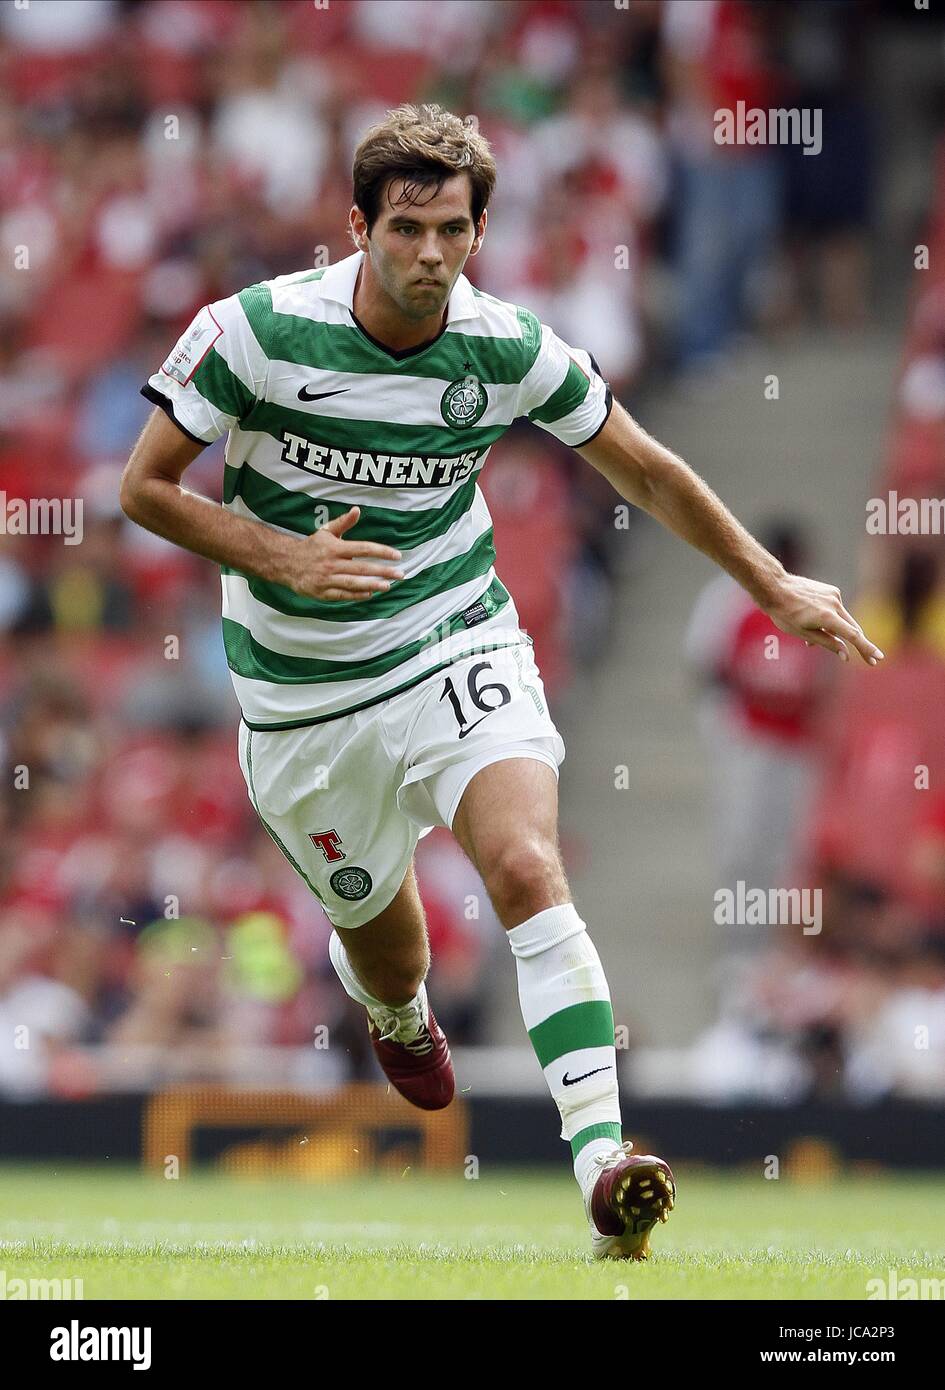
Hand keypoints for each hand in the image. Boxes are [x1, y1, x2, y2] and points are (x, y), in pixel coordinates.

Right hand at [280, 506, 404, 600]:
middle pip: (362, 568)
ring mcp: (327, 579)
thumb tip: (357, 510)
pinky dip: (357, 595)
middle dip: (382, 571)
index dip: (381, 552)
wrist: (286, 563)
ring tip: (388, 585)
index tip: (397, 555)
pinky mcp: (322, 592)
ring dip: (372, 585)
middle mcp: (331, 564)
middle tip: (400, 573)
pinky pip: (343, 595)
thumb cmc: (311, 547)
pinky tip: (370, 593)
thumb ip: (343, 522)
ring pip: (353, 583)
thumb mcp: (326, 531)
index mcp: (335, 547)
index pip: (363, 548)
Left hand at [764, 573, 884, 665]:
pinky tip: (810, 624)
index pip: (852, 636)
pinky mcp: (831, 591)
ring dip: (835, 633)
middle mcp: (834, 604)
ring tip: (808, 641)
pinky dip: (830, 620)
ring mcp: (834, 595)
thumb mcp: (803, 633)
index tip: (878, 657)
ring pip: (843, 620)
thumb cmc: (785, 614)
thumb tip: (846, 655)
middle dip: (860, 644)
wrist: (775, 588)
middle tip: (870, 660)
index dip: (866, 648)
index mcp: (827, 617)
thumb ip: (827, 643)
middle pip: (853, 628)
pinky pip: (836, 610)